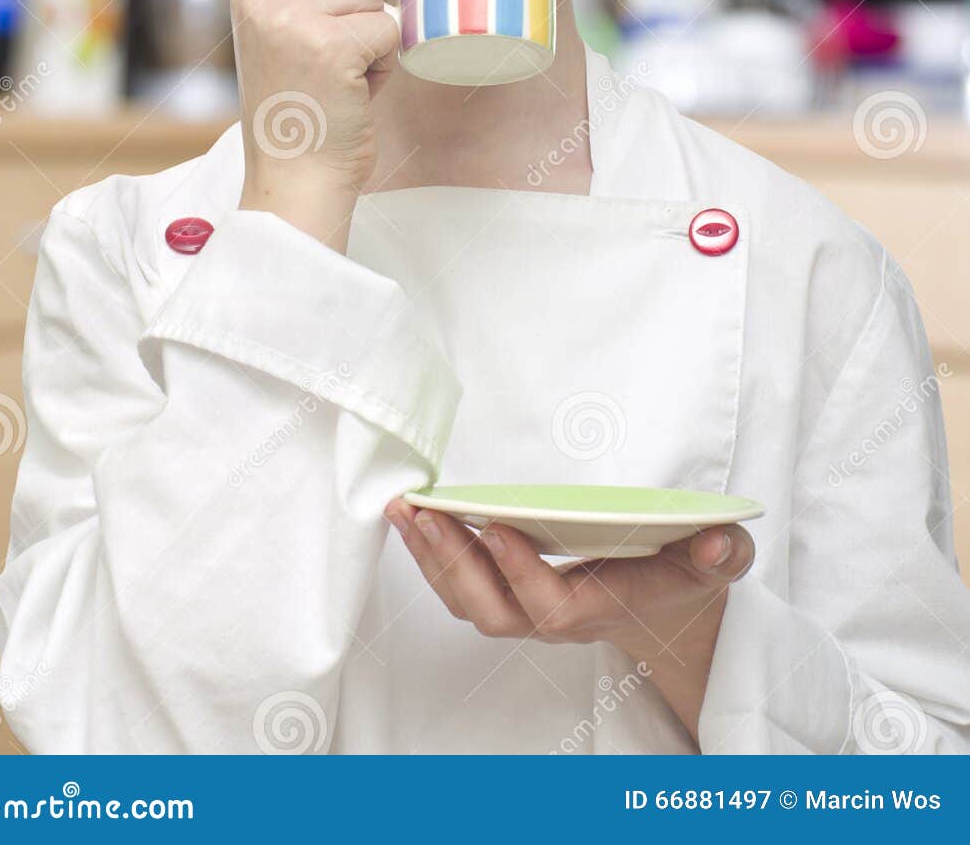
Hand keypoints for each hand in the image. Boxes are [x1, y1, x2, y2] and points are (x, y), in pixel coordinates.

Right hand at [232, 0, 399, 204]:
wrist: (295, 175)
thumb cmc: (303, 103)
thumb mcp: (283, 28)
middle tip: (372, 8)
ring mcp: (292, 19)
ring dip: (378, 23)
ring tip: (354, 61)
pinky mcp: (328, 48)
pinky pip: (387, 26)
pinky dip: (386, 58)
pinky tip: (359, 84)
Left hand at [384, 497, 753, 666]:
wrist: (670, 611)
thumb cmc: (686, 577)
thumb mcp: (719, 562)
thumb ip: (722, 553)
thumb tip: (715, 542)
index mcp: (606, 606)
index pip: (554, 608)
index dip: (521, 574)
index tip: (496, 526)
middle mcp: (559, 617)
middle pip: (493, 613)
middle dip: (454, 567)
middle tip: (424, 515)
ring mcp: (530, 609)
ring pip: (468, 603)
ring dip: (431, 559)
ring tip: (404, 509)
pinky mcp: (511, 593)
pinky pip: (462, 587)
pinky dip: (433, 554)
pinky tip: (415, 517)